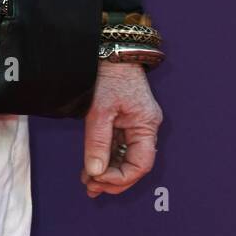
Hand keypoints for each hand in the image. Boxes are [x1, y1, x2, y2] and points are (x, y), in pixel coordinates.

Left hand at [81, 60, 161, 197]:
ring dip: (107, 171)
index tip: (98, 179)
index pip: (141, 164)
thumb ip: (98, 141)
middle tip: (91, 188)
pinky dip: (105, 157)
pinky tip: (92, 168)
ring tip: (88, 182)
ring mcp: (135, 124)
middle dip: (113, 179)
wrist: (108, 47)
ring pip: (125, 156)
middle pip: (134, 164)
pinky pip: (118, 145)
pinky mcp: (124, 119)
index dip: (121, 177)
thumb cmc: (109, 73)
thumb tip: (95, 172)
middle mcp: (145, 127)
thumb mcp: (100, 109)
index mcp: (146, 125)